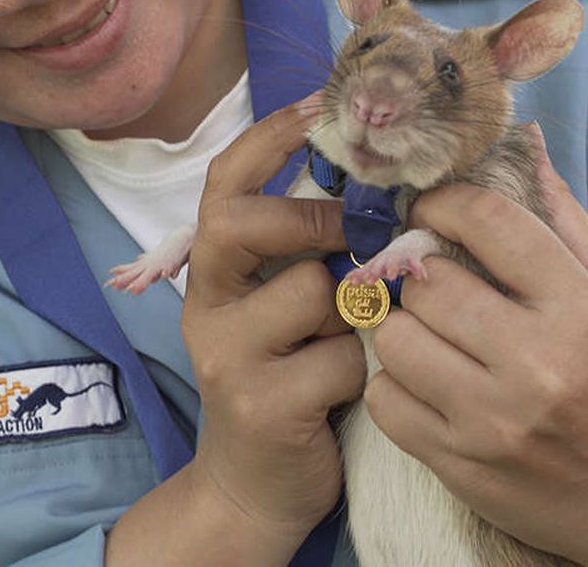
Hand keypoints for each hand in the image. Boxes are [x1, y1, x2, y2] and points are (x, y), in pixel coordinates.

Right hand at [182, 97, 365, 552]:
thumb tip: (381, 189)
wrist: (255, 483)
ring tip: (353, 342)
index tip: (319, 103)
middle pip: (241, 223)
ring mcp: (226, 355)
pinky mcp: (260, 403)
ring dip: (354, 313)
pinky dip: (362, 370)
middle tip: (356, 235)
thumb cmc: (289, 378)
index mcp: (214, 272)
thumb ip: (310, 255)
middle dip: (312, 219)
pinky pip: (339, 359)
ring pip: (310, 292)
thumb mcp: (287, 308)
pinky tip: (348, 391)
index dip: (268, 138)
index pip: (223, 184)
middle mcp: (207, 305)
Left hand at [364, 124, 587, 565]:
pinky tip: (425, 383)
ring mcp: (493, 420)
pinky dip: (393, 385)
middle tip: (430, 279)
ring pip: (393, 338)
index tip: (430, 207)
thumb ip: (561, 221)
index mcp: (582, 311)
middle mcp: (538, 364)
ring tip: (429, 332)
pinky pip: (383, 400)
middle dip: (419, 273)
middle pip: (427, 282)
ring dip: (400, 328)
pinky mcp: (459, 465)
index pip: (490, 221)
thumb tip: (520, 142)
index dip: (445, 202)